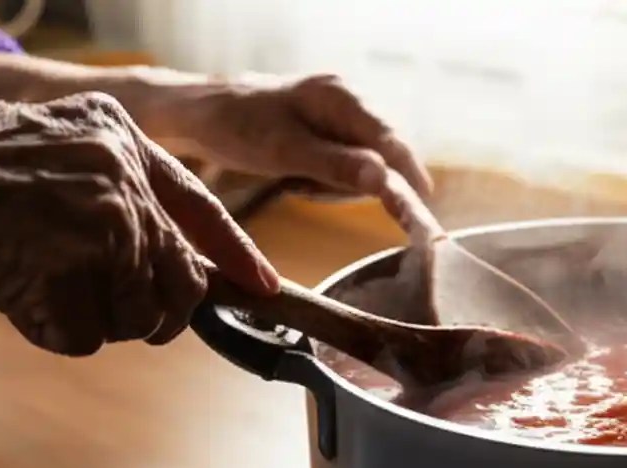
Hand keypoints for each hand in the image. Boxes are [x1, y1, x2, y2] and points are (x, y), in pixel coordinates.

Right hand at [0, 92, 276, 355]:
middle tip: (112, 310)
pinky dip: (53, 332)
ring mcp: (102, 224)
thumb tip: (171, 261)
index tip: (263, 286)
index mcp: (121, 138)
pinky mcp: (74, 271)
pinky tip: (18, 297)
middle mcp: (123, 178)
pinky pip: (87, 338)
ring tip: (41, 284)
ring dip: (95, 320)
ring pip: (138, 315)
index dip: (234, 253)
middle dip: (155, 312)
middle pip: (179, 279)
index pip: (200, 205)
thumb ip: (117, 194)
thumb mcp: (54, 153)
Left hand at [140, 73, 433, 210]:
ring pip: (363, 169)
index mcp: (343, 96)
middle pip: (382, 159)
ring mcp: (342, 120)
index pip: (393, 142)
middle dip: (352, 185)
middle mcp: (350, 103)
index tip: (424, 212)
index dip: (410, 177)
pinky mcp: (332, 137)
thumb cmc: (237, 126)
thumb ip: (335, 165)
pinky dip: (324, 184)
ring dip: (334, 187)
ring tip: (294, 183)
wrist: (201, 115)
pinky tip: (295, 180)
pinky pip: (345, 170)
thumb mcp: (283, 151)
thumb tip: (384, 180)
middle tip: (305, 188)